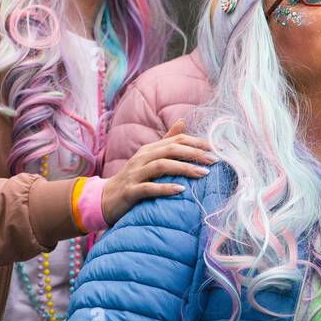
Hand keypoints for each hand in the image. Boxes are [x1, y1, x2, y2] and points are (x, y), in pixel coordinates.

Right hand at [100, 118, 215, 225]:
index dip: (196, 142)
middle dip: (194, 154)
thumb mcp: (149, 158)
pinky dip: (166, 188)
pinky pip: (149, 188)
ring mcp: (135, 174)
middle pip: (170, 150)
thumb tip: (183, 122)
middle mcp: (142, 158)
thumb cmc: (133, 178)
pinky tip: (181, 190)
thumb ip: (166, 141)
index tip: (216, 148)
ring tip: (202, 174)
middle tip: (214, 160)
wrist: (105, 199)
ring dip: (184, 168)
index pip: (176, 140)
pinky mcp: (130, 191)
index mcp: (149, 149)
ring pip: (161, 166)